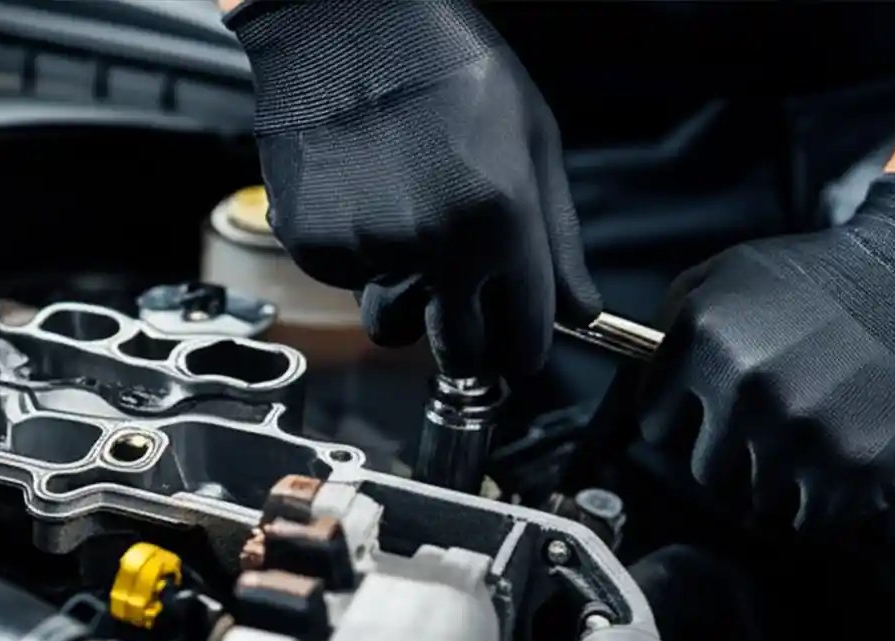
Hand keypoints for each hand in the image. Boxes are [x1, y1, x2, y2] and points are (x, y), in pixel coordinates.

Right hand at [224, 0, 600, 377]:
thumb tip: (581, 311)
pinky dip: (357, 254)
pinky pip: (346, 279)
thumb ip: (558, 239)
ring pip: (391, 315)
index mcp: (499, 224)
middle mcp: (433, 247)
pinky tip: (366, 196)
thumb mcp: (533, 141)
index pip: (522, 341)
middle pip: (455, 352)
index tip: (515, 342)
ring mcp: (367, 248)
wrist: (347, 22)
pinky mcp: (313, 242)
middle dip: (466, 341)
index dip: (522, 348)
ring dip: (404, 297)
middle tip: (463, 306)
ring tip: (408, 229)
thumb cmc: (447, 64)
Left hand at [638, 174, 894, 529]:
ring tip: (805, 439)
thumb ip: (671, 323)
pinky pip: (808, 516)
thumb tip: (641, 373)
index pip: (655, 424)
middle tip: (764, 430)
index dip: (681, 424)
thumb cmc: (820, 274)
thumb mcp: (726, 272)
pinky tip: (831, 461)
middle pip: (703, 470)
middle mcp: (741, 388)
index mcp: (701, 341)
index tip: (703, 422)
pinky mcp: (850, 465)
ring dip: (774, 479)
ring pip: (753, 498)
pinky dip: (817, 500)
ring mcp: (795, 431)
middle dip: (728, 455)